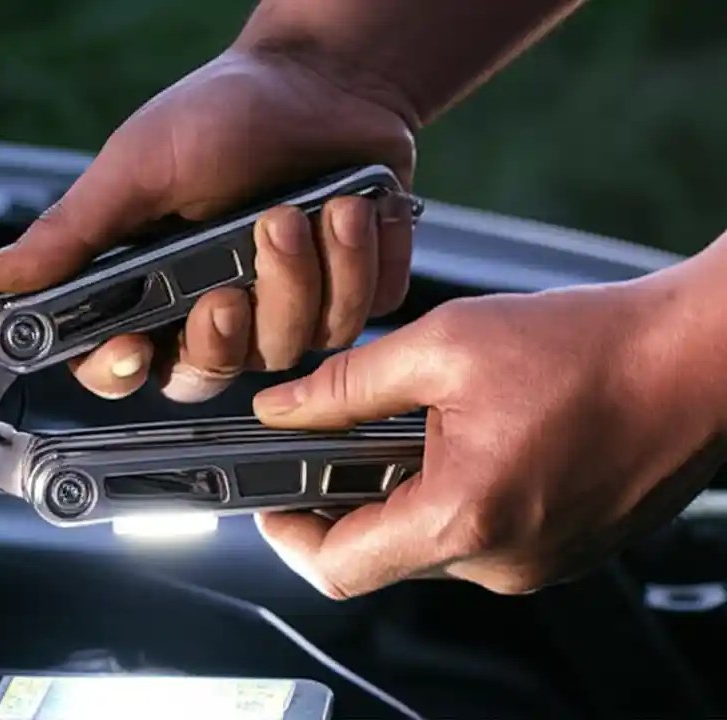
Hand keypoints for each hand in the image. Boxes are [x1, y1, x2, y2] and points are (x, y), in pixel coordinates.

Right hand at [0, 46, 417, 401]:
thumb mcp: (138, 168)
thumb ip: (74, 230)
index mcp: (152, 284)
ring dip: (300, 278)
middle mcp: (215, 306)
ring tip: (302, 209)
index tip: (129, 349)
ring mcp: (285, 307)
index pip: (119, 363)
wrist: (324, 78)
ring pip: (290, 347)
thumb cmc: (224, 113)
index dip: (119, 371)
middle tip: (229, 284)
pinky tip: (347, 211)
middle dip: (223, 332)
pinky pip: (357, 319)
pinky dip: (356, 264)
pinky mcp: (348, 295)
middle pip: (209, 370)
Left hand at [249, 265, 726, 598]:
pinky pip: (477, 538)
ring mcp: (535, 565)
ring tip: (418, 426)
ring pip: (428, 546)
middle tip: (335, 442)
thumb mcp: (443, 345)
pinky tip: (467, 439)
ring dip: (401, 494)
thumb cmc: (590, 347)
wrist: (697, 359)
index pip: (337, 567)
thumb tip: (281, 410)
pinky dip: (452, 497)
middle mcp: (501, 561)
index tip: (268, 499)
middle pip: (380, 557)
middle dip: (344, 502)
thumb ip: (346, 386)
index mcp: (463, 516)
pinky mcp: (559, 553)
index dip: (287, 534)